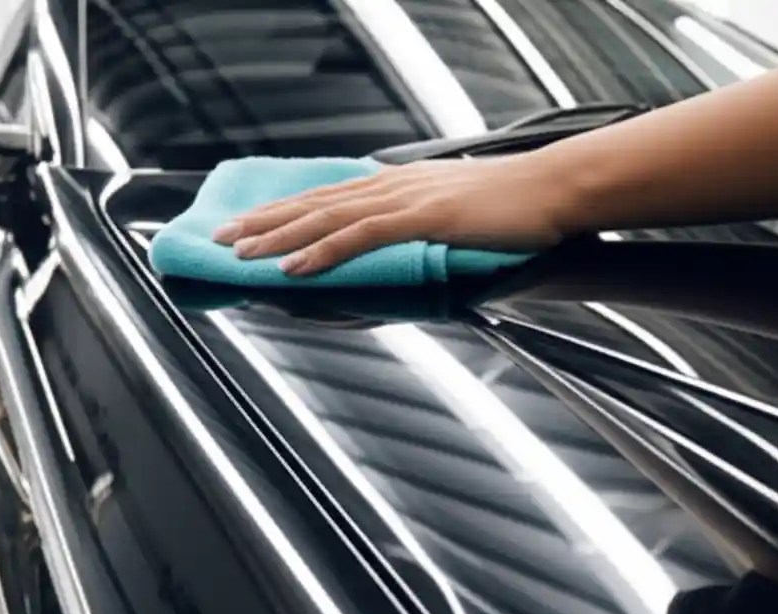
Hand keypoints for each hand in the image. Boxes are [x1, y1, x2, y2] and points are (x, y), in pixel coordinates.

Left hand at [212, 155, 569, 275]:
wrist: (556, 189)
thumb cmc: (516, 205)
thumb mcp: (458, 209)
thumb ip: (422, 221)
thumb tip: (399, 236)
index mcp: (401, 184)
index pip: (330, 195)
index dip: (286, 210)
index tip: (249, 223)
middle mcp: (395, 185)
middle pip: (316, 201)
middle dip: (264, 221)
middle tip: (221, 237)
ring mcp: (407, 199)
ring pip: (328, 216)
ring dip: (280, 237)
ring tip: (241, 253)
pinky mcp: (425, 217)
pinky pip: (362, 235)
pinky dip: (324, 249)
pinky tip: (296, 265)